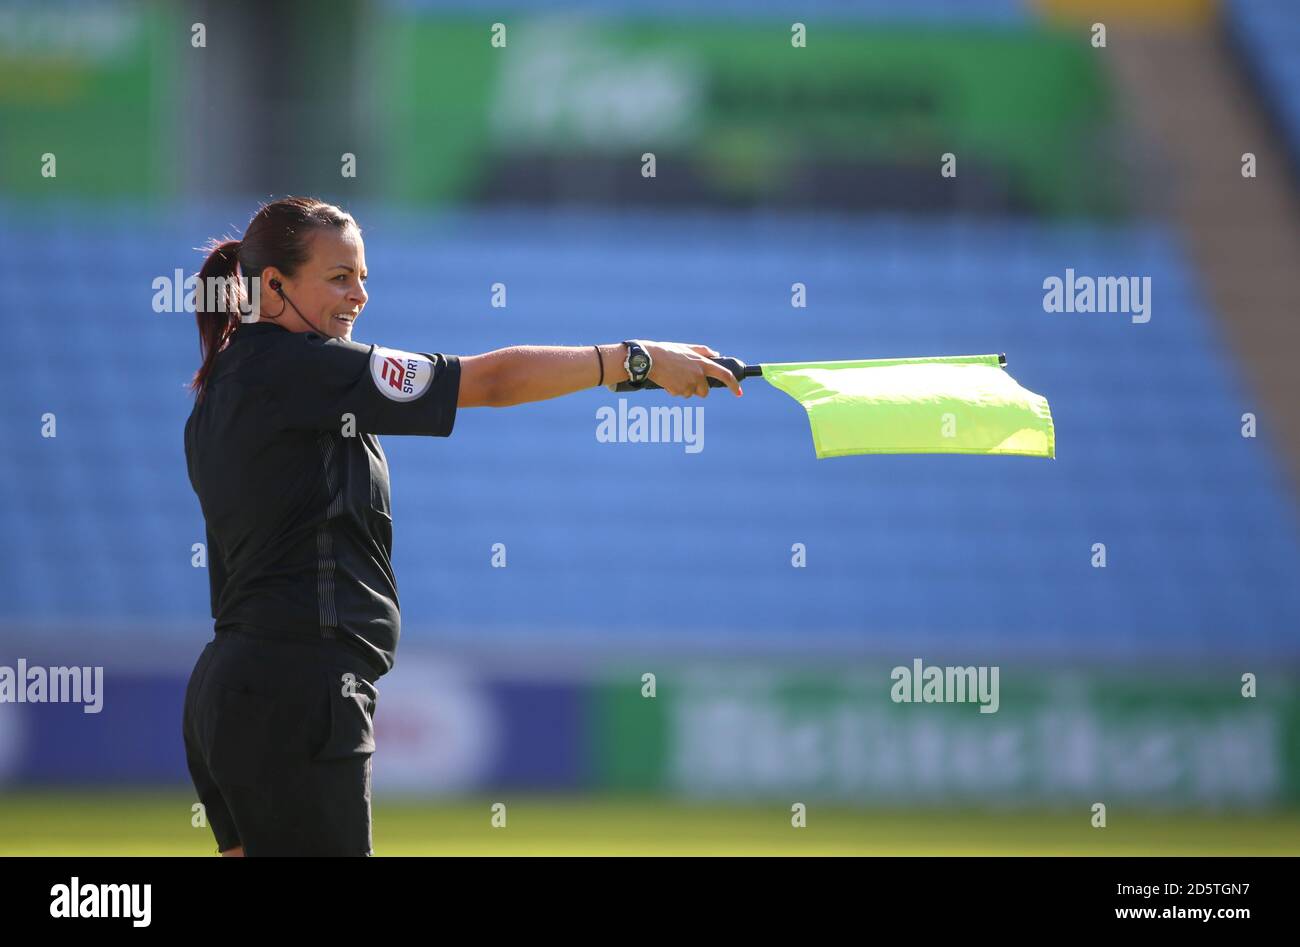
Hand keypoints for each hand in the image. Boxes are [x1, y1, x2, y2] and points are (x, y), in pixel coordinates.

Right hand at [610, 341, 742, 397]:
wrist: (649, 359)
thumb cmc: (667, 351)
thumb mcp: (687, 348)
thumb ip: (704, 351)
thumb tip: (717, 355)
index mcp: (702, 363)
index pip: (725, 375)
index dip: (734, 385)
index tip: (739, 392)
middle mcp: (698, 375)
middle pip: (705, 391)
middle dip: (698, 388)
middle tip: (686, 378)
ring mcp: (688, 384)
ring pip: (690, 393)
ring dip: (684, 388)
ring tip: (673, 376)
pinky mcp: (678, 391)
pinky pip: (679, 394)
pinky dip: (674, 389)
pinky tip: (667, 379)